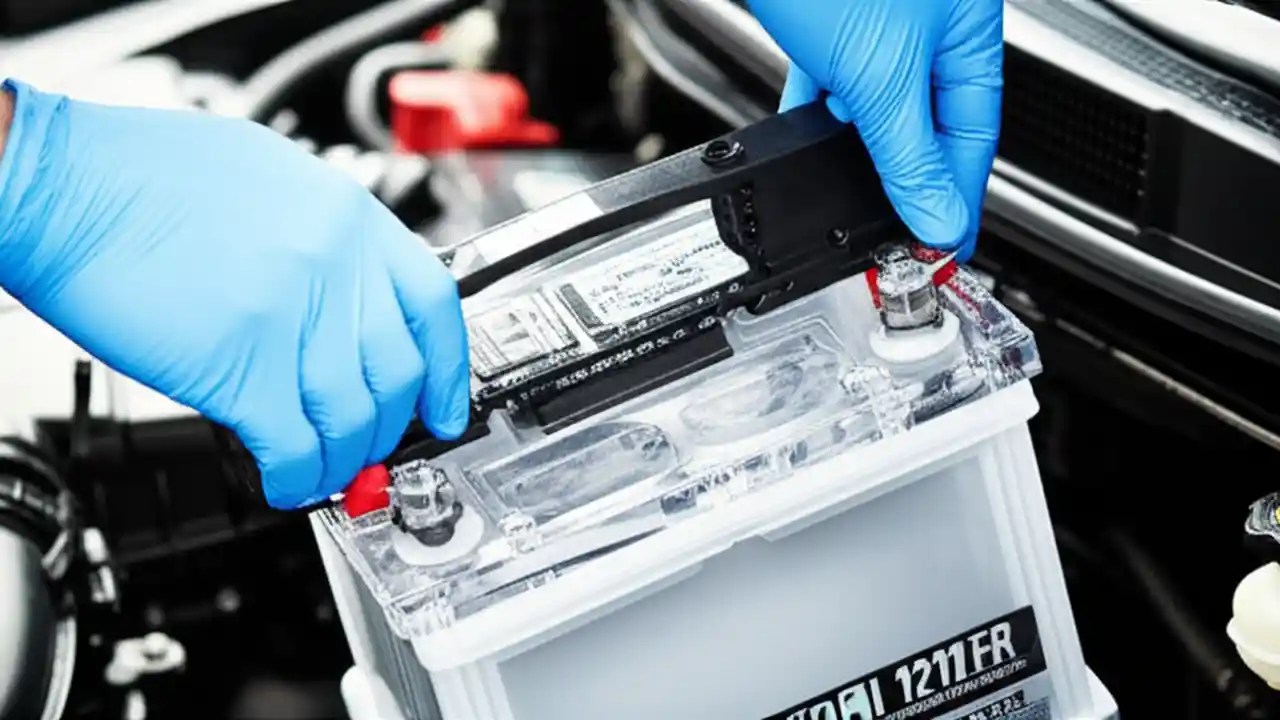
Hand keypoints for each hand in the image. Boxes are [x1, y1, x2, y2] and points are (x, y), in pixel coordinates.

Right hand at [0, 79, 470, 508]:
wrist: (58, 184)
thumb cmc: (143, 178)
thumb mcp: (271, 182)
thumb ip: (325, 243)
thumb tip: (350, 305)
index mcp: (349, 216)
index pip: (434, 306)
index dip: (448, 370)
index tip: (447, 407)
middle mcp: (335, 264)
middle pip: (399, 374)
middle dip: (389, 427)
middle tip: (372, 447)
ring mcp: (293, 316)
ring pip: (353, 418)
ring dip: (342, 460)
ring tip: (323, 471)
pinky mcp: (242, 366)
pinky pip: (296, 445)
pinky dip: (297, 478)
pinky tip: (284, 481)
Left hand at [748, 0, 1002, 259]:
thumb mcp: (880, 80)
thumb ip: (909, 156)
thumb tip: (939, 220)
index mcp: (967, 31)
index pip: (973, 135)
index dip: (955, 199)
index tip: (942, 247)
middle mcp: (930, 23)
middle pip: (925, 124)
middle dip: (905, 178)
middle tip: (893, 235)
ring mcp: (878, 19)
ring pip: (875, 105)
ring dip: (857, 150)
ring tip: (846, 197)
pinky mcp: (826, 19)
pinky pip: (828, 82)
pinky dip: (815, 115)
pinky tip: (803, 140)